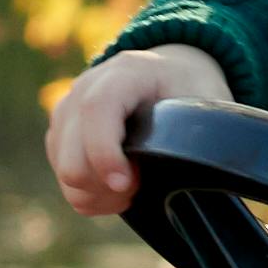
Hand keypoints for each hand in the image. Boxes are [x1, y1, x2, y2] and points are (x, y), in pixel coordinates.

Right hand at [44, 39, 231, 218]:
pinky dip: (92, 195)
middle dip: (106, 186)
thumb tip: (201, 172)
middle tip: (142, 184)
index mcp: (126, 73)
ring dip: (101, 194)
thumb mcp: (208, 102)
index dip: (105, 153)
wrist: (167, 72)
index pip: (96, 109)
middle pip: (71, 154)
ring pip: (67, 174)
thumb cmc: (190, 89)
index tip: (128, 185)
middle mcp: (85, 87)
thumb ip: (203, 131)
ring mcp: (67, 112)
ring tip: (135, 185)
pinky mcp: (60, 135)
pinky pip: (66, 183)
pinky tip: (120, 186)